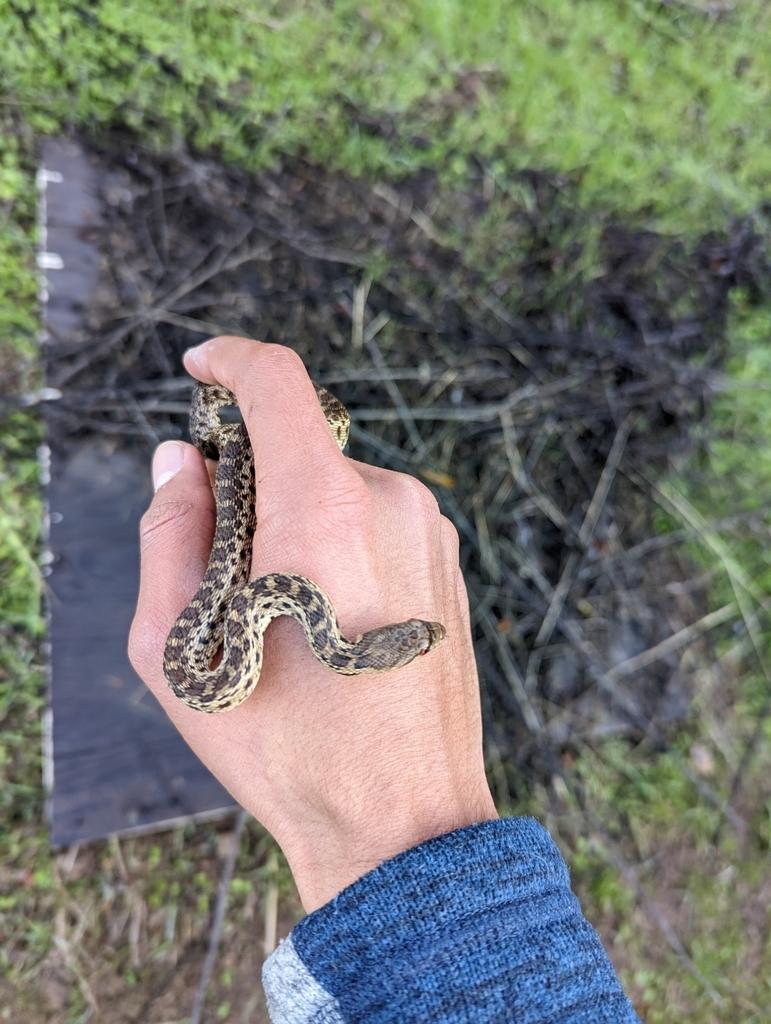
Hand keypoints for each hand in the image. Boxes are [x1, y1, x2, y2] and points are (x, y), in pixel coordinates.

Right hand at [128, 337, 495, 911]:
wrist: (404, 819)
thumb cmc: (288, 745)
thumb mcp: (181, 647)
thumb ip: (169, 532)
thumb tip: (177, 463)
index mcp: (323, 508)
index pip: (278, 383)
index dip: (229, 360)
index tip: (200, 368)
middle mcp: (391, 501)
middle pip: (299, 448)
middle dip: (249, 486)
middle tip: (229, 574)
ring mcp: (430, 529)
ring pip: (336, 488)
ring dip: (296, 524)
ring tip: (284, 618)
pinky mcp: (447, 560)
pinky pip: (375, 521)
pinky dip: (337, 544)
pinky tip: (328, 624)